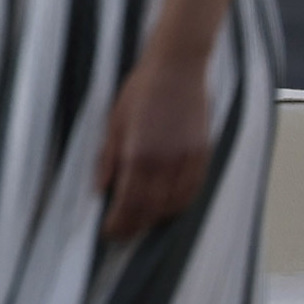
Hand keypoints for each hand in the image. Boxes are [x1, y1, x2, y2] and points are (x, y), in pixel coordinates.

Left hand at [97, 51, 213, 240]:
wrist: (177, 69)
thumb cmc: (141, 89)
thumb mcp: (115, 120)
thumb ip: (108, 157)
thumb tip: (100, 187)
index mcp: (140, 152)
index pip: (129, 200)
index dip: (119, 220)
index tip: (108, 231)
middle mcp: (166, 162)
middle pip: (151, 207)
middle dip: (134, 225)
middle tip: (121, 234)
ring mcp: (188, 160)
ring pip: (174, 204)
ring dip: (156, 218)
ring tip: (140, 224)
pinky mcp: (203, 155)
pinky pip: (192, 191)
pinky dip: (179, 205)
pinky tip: (167, 208)